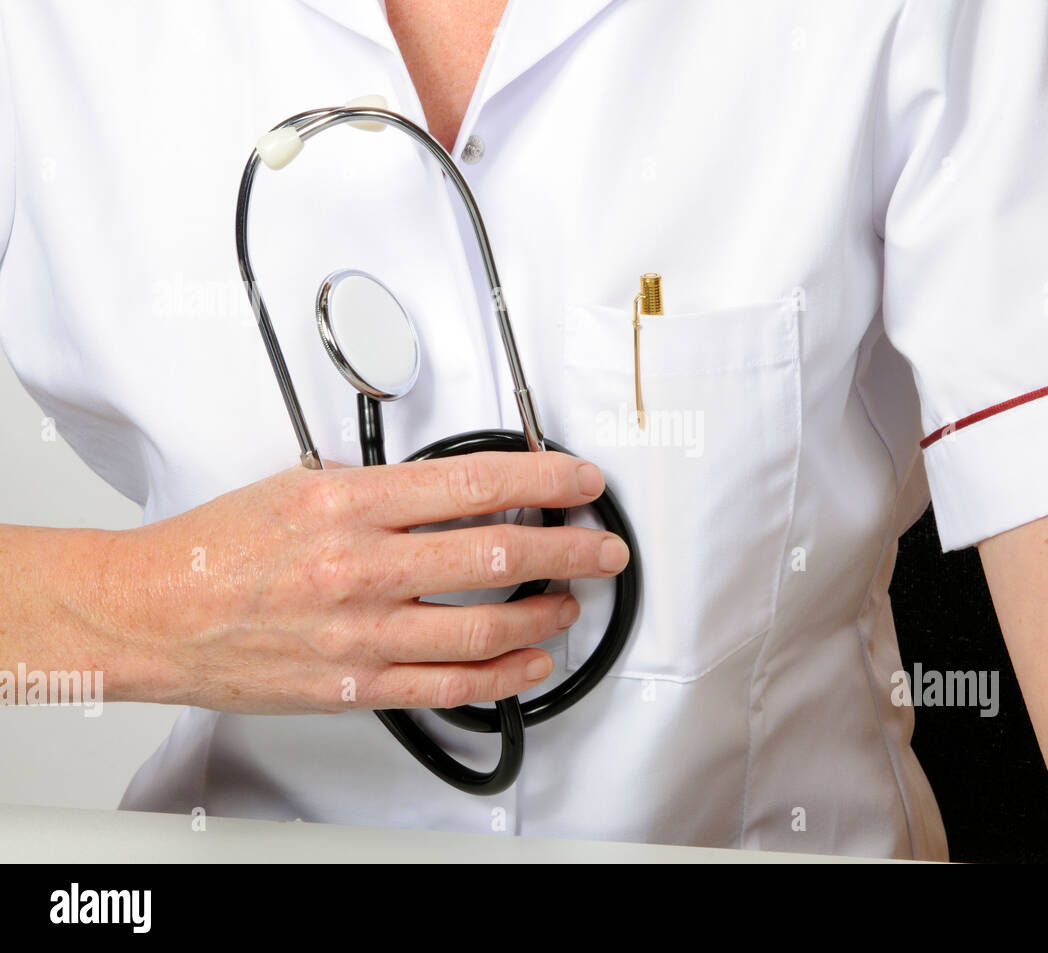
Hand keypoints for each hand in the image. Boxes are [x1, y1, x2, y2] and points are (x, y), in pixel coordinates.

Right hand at [86, 452, 626, 713]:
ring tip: (570, 602)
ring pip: (487, 628)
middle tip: (604, 547)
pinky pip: (450, 686)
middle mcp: (362, 566)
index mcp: (350, 505)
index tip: (579, 482)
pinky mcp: (356, 684)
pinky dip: (504, 675)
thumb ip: (382, 490)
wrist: (153, 613)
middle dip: (570, 549)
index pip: (475, 483)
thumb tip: (457, 488)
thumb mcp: (302, 485)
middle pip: (498, 554)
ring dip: (546, 613)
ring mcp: (362, 632)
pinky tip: (531, 661)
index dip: (546, 480)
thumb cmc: (218, 549)